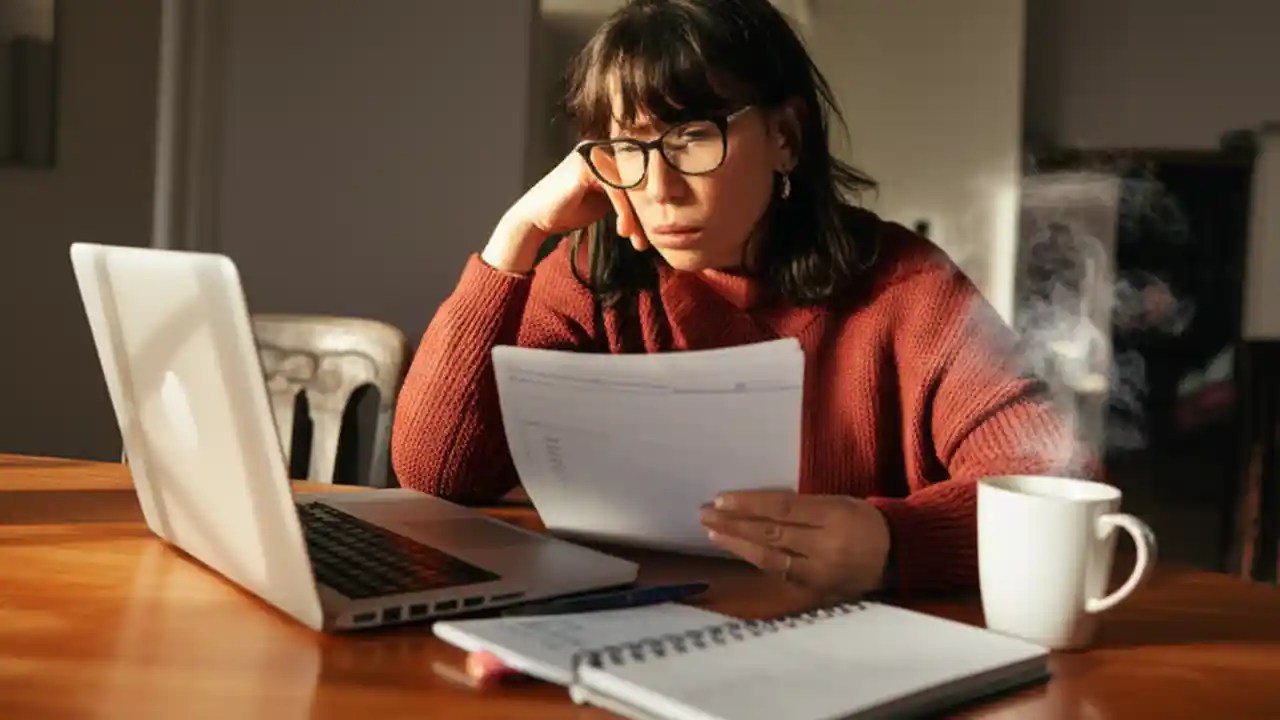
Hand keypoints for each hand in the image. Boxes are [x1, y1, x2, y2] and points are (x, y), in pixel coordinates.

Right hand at [482, 148, 649, 273]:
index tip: (652, 231)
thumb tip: (654, 201)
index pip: (638, 175)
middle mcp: (600, 148)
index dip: (647, 203)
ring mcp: (592, 154)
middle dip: (643, 213)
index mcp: (606, 153)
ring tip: (636, 239)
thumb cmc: (569, 211)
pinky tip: (623, 230)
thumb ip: (625, 194)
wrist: (537, 220)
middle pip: (636, 179)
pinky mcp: (586, 165)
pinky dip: (623, 211)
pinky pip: (615, 188)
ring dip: (635, 216)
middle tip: (647, 240)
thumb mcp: (604, 201)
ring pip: (628, 185)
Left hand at [699, 491, 890, 598]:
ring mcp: (820, 572)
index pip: (782, 508)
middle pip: (771, 534)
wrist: (897, 556)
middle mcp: (825, 547)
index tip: (721, 499)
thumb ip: (803, 506)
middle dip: (735, 525)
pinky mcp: (817, 591)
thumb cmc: (864, 520)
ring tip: (713, 533)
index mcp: (834, 516)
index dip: (749, 504)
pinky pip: (781, 575)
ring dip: (738, 546)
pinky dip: (758, 562)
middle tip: (705, 514)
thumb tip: (757, 505)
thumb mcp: (839, 501)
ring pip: (771, 559)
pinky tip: (738, 551)